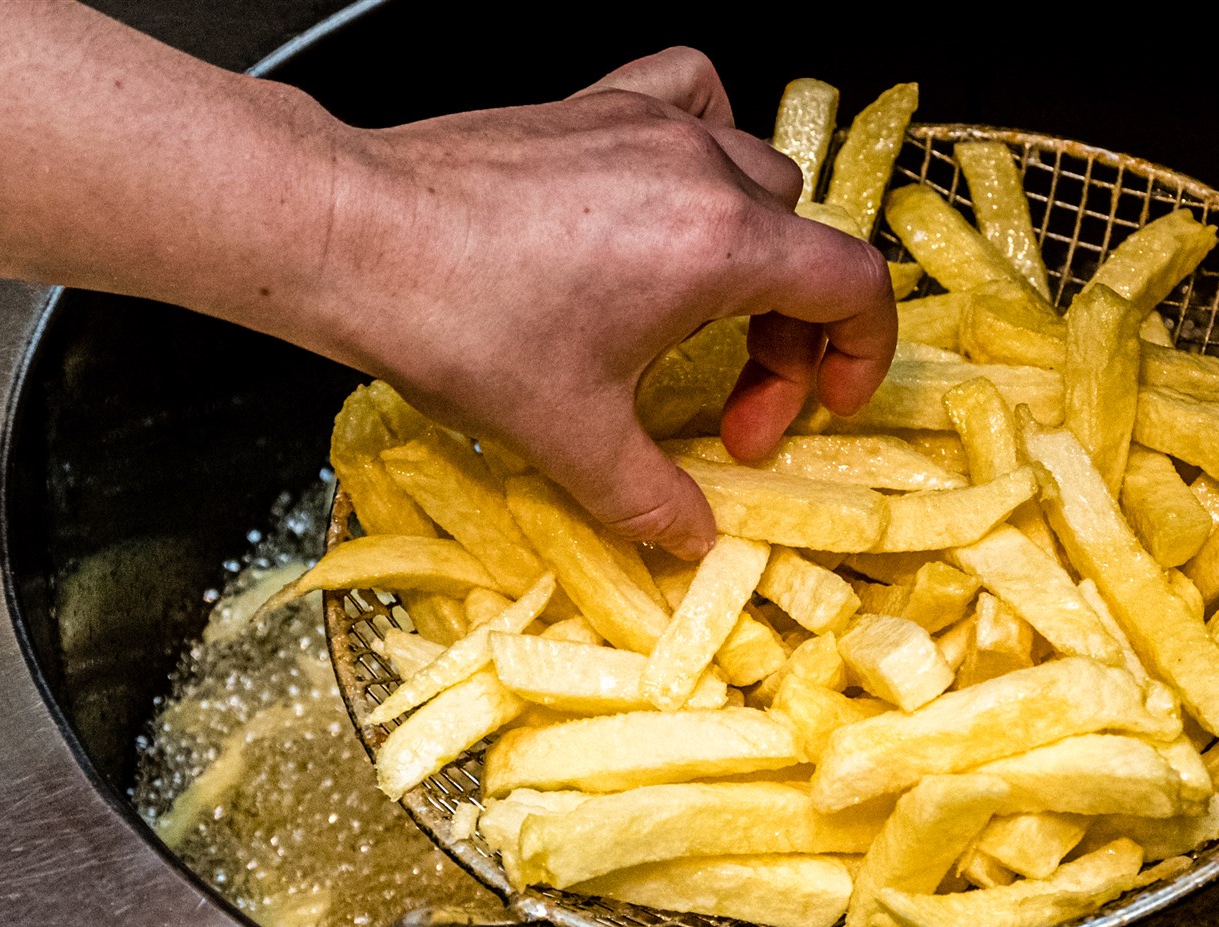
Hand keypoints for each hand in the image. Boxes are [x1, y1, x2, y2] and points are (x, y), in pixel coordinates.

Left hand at [325, 47, 896, 557]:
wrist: (356, 240)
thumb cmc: (455, 321)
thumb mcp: (569, 437)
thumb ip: (648, 497)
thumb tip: (691, 538)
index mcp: (717, 245)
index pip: (854, 285)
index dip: (862, 357)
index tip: (822, 407)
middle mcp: (696, 170)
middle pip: (801, 245)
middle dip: (783, 337)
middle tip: (725, 410)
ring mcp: (644, 129)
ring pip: (754, 176)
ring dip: (752, 253)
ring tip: (698, 319)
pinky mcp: (593, 110)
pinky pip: (690, 95)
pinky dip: (706, 140)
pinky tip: (674, 194)